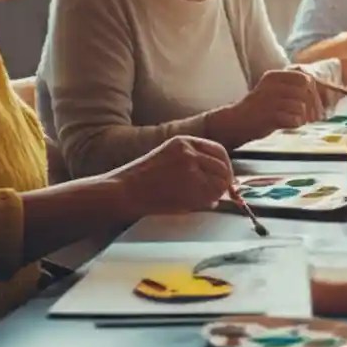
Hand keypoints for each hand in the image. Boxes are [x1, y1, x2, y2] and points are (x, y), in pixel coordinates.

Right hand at [107, 136, 232, 218]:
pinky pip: (212, 194)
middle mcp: (189, 149)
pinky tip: (195, 205)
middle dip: (224, 183)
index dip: (224, 167)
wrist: (122, 191)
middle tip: (218, 195)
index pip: (218, 151)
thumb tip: (224, 183)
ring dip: (216, 193)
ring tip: (202, 200)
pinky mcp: (190, 181)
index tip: (224, 180)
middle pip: (223, 166)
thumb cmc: (142, 182)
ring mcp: (190, 164)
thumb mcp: (168, 161)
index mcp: (183, 141)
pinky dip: (209, 202)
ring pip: (221, 181)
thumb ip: (194, 166)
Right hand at [208, 69, 324, 148]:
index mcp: (274, 76)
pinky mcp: (269, 116)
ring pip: (301, 106)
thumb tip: (322, 93)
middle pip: (305, 92)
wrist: (235, 122)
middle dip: (313, 106)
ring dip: (304, 116)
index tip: (317, 103)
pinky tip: (289, 124)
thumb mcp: (274, 91)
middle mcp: (272, 85)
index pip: (304, 78)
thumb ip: (294, 89)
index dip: (315, 91)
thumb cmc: (260, 108)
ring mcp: (269, 101)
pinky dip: (296, 124)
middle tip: (314, 117)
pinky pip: (294, 119)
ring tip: (298, 121)